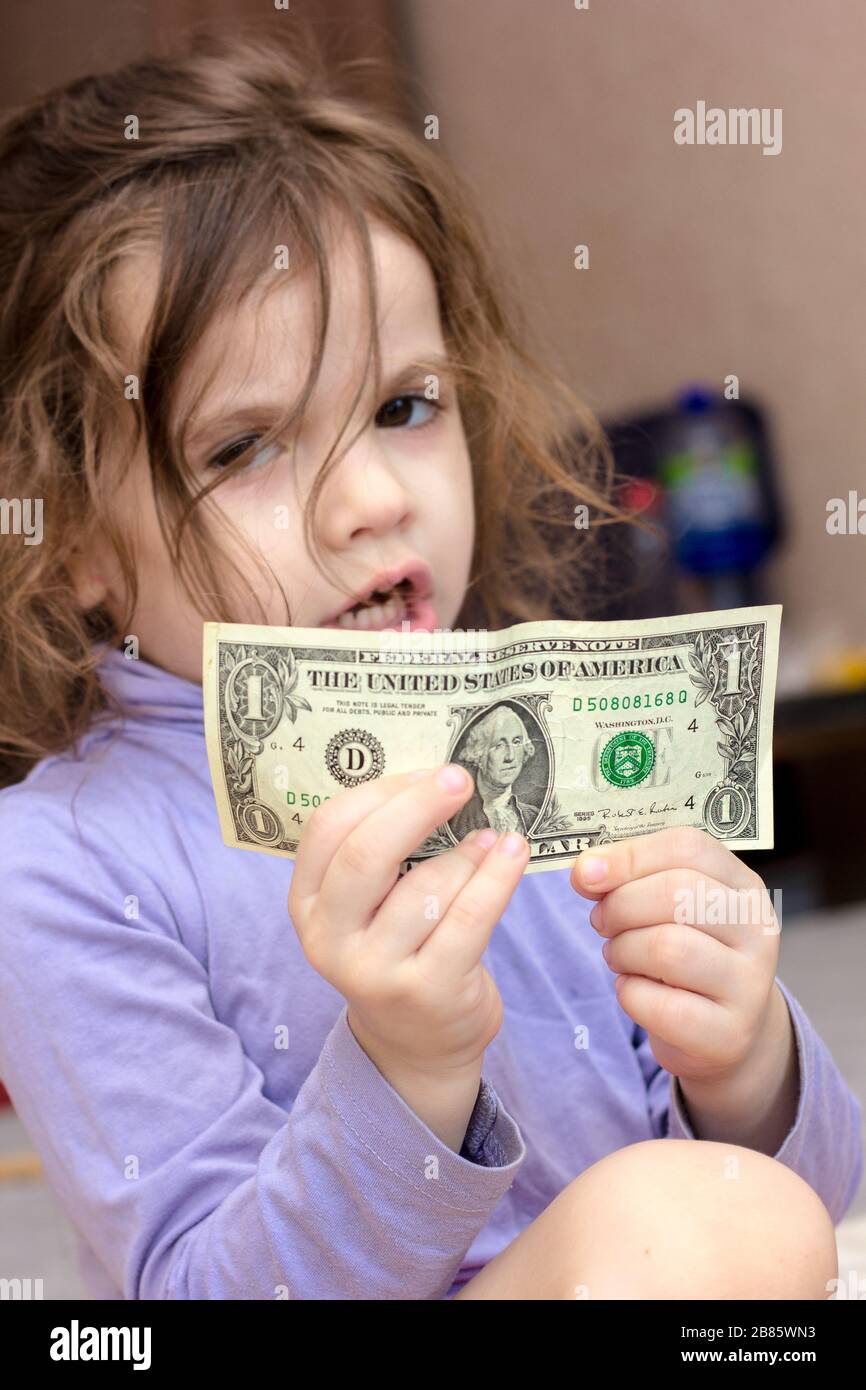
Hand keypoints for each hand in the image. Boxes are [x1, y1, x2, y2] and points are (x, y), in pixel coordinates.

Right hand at [288, 765, 529, 1083]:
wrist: (416, 1045)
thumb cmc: (398, 950)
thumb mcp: (366, 908)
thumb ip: (380, 852)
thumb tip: (430, 777)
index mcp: (306, 904)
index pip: (327, 830)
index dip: (377, 792)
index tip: (422, 770)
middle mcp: (329, 939)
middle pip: (367, 853)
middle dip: (417, 805)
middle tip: (459, 778)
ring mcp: (374, 971)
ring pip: (424, 887)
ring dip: (467, 850)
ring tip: (494, 835)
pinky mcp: (427, 990)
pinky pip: (468, 918)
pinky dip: (496, 876)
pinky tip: (511, 852)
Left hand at [570, 827, 781, 1088]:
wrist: (724, 1033)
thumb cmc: (687, 957)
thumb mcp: (672, 911)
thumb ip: (633, 880)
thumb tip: (586, 870)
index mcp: (743, 886)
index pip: (689, 847)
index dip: (629, 855)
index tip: (586, 873)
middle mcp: (757, 930)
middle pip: (676, 892)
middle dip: (620, 905)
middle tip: (601, 922)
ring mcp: (749, 984)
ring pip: (668, 948)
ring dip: (623, 950)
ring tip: (618, 956)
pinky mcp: (728, 1033)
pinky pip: (661, 1005)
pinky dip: (630, 994)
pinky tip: (633, 990)